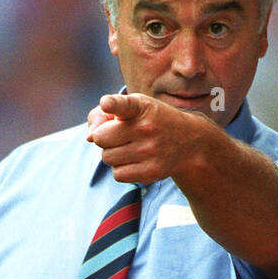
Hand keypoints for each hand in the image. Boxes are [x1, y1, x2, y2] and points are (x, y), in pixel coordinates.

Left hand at [86, 92, 204, 184]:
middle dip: (104, 137)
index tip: (106, 103)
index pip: (124, 105)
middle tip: (120, 134)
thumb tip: (88, 137)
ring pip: (107, 158)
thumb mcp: (133, 107)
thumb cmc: (151, 120)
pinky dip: (121, 168)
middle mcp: (146, 128)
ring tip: (129, 146)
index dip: (112, 104)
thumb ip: (103, 114)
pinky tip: (134, 160)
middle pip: (100, 139)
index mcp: (141, 107)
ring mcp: (150, 151)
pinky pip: (117, 174)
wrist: (189, 141)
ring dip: (112, 154)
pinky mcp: (151, 171)